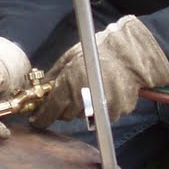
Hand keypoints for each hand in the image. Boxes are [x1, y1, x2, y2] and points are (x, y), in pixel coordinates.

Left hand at [30, 17, 168, 128]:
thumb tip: (41, 88)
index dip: (41, 117)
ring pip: (82, 116)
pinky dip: (97, 109)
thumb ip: (54, 76)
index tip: (37, 119)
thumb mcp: (70, 57)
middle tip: (66, 96)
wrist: (131, 54)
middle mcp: (83, 101)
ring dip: (80, 108)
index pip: (50, 111)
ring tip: (87, 90)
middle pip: (65, 115)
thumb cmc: (100, 50)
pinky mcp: (114, 113)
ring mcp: (99, 109)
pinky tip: (102, 93)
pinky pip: (99, 116)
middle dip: (62, 108)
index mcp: (69, 86)